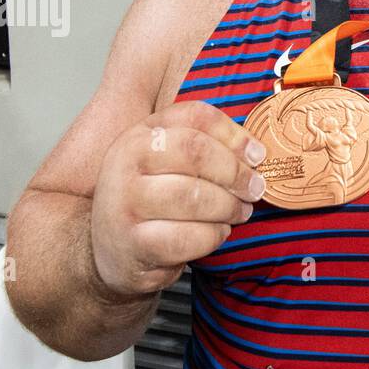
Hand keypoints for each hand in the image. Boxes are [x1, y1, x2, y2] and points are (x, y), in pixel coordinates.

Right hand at [90, 101, 267, 299]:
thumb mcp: (166, 162)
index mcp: (140, 135)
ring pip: (195, 197)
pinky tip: (216, 232)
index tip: (257, 155)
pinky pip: (190, 237)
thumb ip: (204, 146)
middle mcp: (125, 163)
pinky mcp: (135, 243)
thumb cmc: (150, 201)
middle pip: (195, 152)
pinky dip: (214, 235)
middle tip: (254, 189)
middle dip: (235, 172)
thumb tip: (254, 152)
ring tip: (238, 212)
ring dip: (228, 207)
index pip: (194, 117)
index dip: (234, 134)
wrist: (111, 250)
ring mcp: (125, 204)